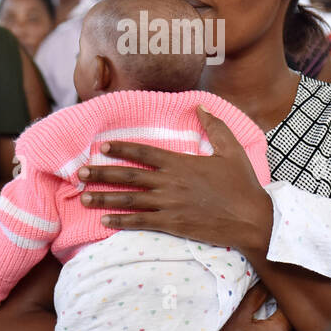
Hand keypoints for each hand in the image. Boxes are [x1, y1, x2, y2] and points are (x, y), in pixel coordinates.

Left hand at [76, 107, 272, 255]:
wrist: (252, 219)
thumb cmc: (243, 185)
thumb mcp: (232, 151)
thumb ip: (215, 127)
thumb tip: (200, 106)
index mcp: (181, 163)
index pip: (144, 152)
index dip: (121, 148)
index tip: (102, 147)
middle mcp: (170, 183)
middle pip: (128, 176)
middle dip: (101, 174)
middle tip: (79, 172)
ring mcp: (169, 205)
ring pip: (130, 200)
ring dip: (104, 199)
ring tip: (83, 197)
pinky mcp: (172, 224)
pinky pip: (141, 222)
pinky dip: (121, 222)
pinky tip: (104, 222)